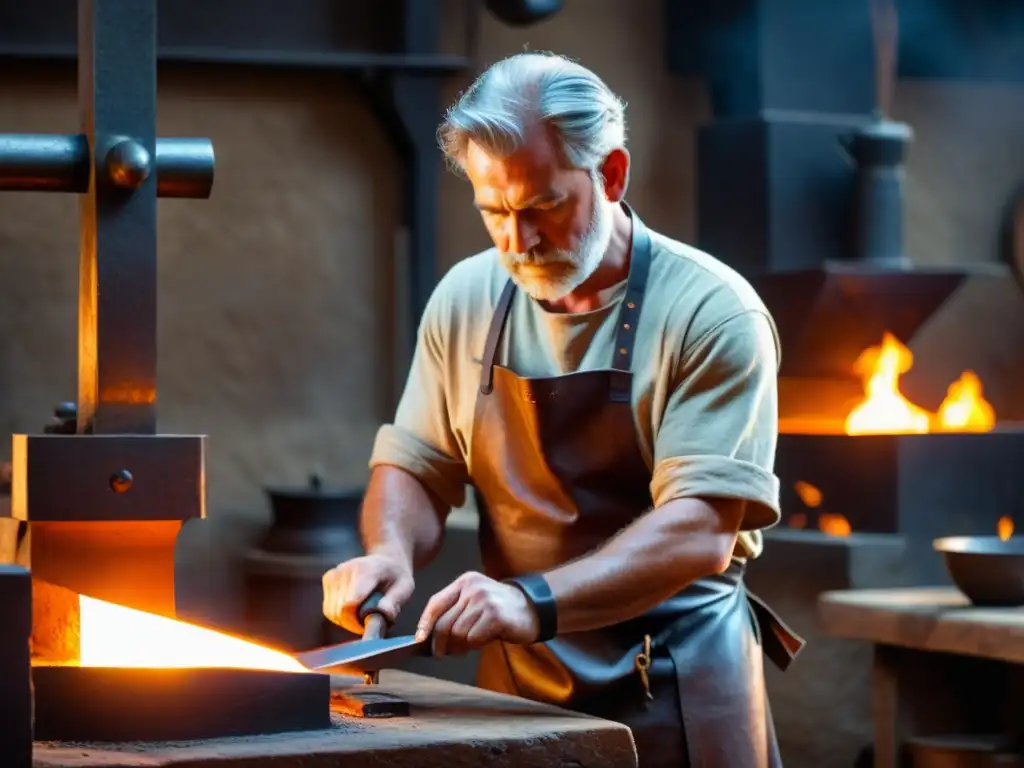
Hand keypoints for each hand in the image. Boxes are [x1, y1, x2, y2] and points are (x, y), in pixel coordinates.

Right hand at [322, 552, 413, 634]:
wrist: (386, 559)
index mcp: (367, 570)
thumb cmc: (396, 577)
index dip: (356, 622)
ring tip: (362, 611)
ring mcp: (335, 573)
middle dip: (353, 622)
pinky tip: (353, 607)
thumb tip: (383, 614)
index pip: (349, 604)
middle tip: (368, 618)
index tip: (368, 624)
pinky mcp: (328, 578)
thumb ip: (394, 602)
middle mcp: (346, 569)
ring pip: (331, 611)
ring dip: (345, 619)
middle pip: (339, 611)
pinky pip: (328, 608)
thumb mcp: (405, 587)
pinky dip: (339, 614)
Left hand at [416, 571, 539, 656]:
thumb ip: (454, 613)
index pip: (435, 604)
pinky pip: (473, 638)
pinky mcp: (495, 615)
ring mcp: (484, 600)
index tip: (420, 640)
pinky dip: (475, 645)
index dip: (425, 624)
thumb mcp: (474, 603)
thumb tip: (428, 637)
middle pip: (444, 623)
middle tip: (446, 653)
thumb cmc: (499, 610)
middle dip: (441, 643)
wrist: (533, 609)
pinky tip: (484, 640)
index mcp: (464, 582)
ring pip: (458, 633)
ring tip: (470, 644)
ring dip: (461, 646)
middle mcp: (472, 588)